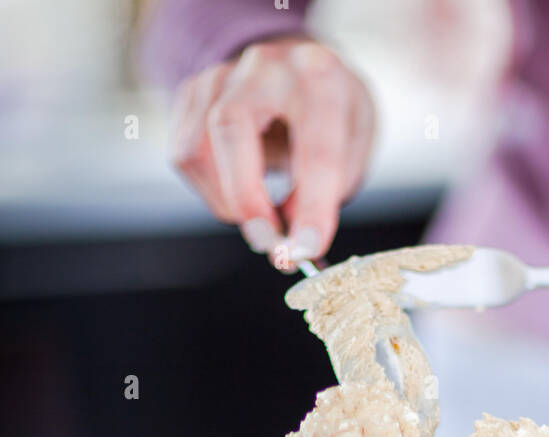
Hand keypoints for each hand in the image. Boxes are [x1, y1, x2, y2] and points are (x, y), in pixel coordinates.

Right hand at [170, 36, 374, 265]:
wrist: (298, 69)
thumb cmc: (331, 111)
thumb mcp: (352, 145)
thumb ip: (329, 188)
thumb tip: (289, 233)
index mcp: (319, 76)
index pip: (315, 147)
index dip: (312, 206)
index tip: (306, 248)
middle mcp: (265, 66)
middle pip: (229, 125)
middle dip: (245, 196)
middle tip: (266, 242)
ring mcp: (220, 75)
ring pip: (197, 148)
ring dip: (226, 199)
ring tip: (260, 212)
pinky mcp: (191, 92)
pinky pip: (186, 155)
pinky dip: (211, 189)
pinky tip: (238, 186)